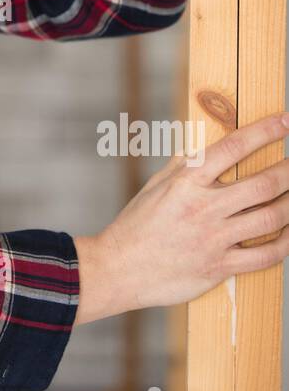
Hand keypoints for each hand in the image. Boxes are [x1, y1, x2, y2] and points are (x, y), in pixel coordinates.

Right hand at [73, 112, 288, 324]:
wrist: (119, 269)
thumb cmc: (135, 225)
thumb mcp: (155, 186)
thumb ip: (183, 166)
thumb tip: (200, 149)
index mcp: (187, 181)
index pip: (234, 148)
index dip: (264, 132)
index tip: (284, 122)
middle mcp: (204, 207)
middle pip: (263, 184)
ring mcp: (214, 239)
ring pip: (271, 218)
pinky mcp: (219, 267)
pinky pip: (264, 256)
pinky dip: (284, 243)